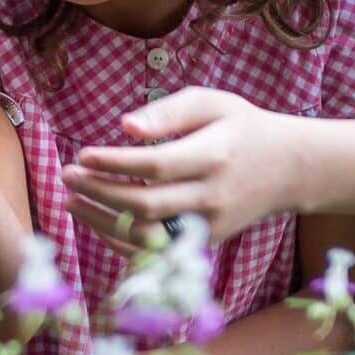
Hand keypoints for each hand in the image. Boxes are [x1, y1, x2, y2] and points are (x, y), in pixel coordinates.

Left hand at [60, 89, 301, 244]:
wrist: (288, 169)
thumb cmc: (240, 127)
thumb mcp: (211, 103)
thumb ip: (168, 111)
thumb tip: (125, 127)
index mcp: (214, 155)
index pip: (155, 166)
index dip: (114, 163)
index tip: (82, 154)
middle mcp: (213, 195)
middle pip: (146, 203)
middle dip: (99, 192)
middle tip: (67, 175)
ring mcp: (210, 225)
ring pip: (148, 236)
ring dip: (103, 222)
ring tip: (72, 201)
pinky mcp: (207, 242)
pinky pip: (158, 251)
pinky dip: (122, 242)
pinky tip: (98, 221)